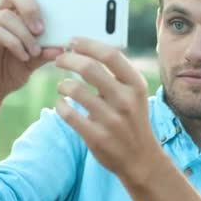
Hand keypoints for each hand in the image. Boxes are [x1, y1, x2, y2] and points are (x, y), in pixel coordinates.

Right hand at [0, 0, 63, 102]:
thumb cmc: (10, 70)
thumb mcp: (34, 60)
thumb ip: (47, 51)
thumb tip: (64, 47)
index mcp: (14, 12)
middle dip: (31, 7)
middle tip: (42, 29)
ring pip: (5, 16)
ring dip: (24, 34)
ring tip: (35, 51)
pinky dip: (14, 43)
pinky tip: (24, 56)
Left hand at [54, 37, 164, 184]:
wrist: (141, 159)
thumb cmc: (133, 120)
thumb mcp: (135, 94)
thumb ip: (117, 75)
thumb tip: (88, 50)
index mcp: (136, 85)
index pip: (111, 55)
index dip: (89, 45)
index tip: (73, 41)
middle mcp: (126, 100)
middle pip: (89, 68)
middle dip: (68, 59)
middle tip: (60, 59)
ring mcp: (111, 120)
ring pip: (75, 90)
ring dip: (63, 84)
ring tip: (63, 85)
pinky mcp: (97, 137)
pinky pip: (69, 114)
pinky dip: (60, 105)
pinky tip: (62, 103)